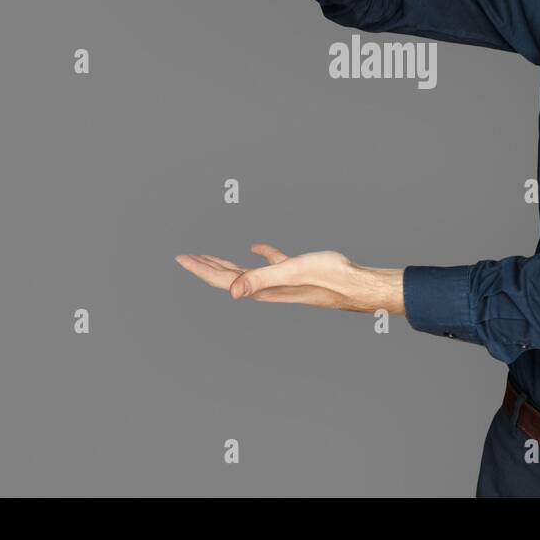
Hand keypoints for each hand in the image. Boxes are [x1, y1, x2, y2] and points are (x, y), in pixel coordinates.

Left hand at [175, 244, 404, 314]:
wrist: (358, 285)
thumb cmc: (329, 277)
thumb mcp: (291, 272)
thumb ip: (260, 279)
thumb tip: (230, 293)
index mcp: (262, 287)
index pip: (223, 279)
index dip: (200, 269)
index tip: (181, 258)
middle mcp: (267, 288)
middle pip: (228, 278)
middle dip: (206, 267)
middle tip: (185, 257)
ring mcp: (281, 282)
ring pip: (245, 272)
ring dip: (226, 263)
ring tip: (209, 256)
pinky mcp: (295, 274)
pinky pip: (270, 264)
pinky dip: (259, 255)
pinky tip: (255, 247)